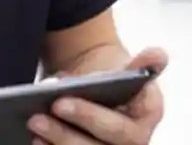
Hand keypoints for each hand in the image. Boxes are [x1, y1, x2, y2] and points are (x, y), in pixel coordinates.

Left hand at [28, 47, 167, 144]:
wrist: (106, 87)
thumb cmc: (116, 78)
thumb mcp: (128, 66)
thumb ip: (142, 63)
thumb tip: (157, 56)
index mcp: (148, 118)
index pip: (118, 127)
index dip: (88, 117)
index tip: (59, 101)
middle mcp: (135, 144)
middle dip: (64, 134)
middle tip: (36, 117)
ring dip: (57, 144)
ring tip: (34, 125)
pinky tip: (36, 140)